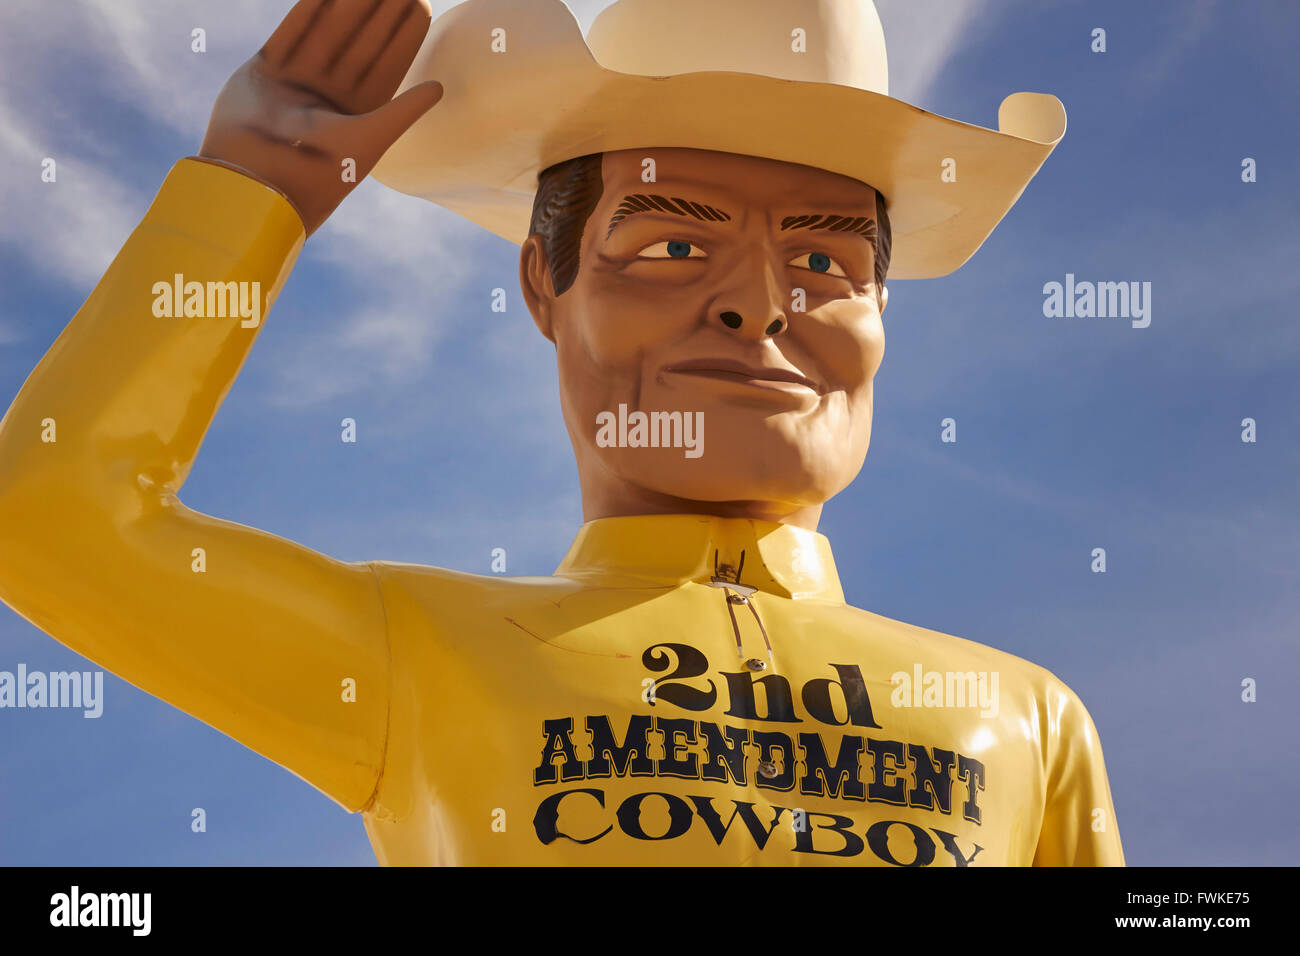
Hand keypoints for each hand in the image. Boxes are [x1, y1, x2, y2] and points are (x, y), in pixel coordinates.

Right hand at [197, 0, 442, 234]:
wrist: (258, 180)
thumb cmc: (320, 169)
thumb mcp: (370, 139)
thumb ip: (403, 111)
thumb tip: (440, 87)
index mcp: (358, 114)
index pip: (388, 66)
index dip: (404, 35)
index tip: (421, 4)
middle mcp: (330, 96)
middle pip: (359, 43)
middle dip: (378, 11)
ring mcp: (298, 82)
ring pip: (327, 33)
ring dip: (345, 3)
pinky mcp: (266, 72)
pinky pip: (291, 32)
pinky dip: (306, 9)